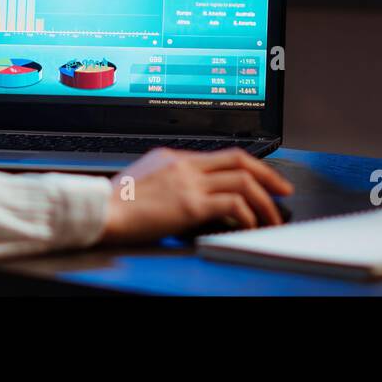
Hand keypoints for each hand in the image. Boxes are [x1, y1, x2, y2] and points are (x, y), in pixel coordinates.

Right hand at [99, 147, 293, 243]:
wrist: (98, 209)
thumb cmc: (113, 203)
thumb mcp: (144, 180)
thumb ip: (169, 180)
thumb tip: (187, 195)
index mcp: (174, 157)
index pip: (222, 155)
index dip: (249, 166)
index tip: (262, 177)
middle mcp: (185, 164)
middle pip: (240, 159)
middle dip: (268, 174)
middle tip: (284, 190)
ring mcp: (189, 182)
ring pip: (243, 180)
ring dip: (265, 200)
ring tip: (272, 217)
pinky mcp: (190, 204)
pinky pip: (233, 203)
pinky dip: (248, 214)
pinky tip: (248, 226)